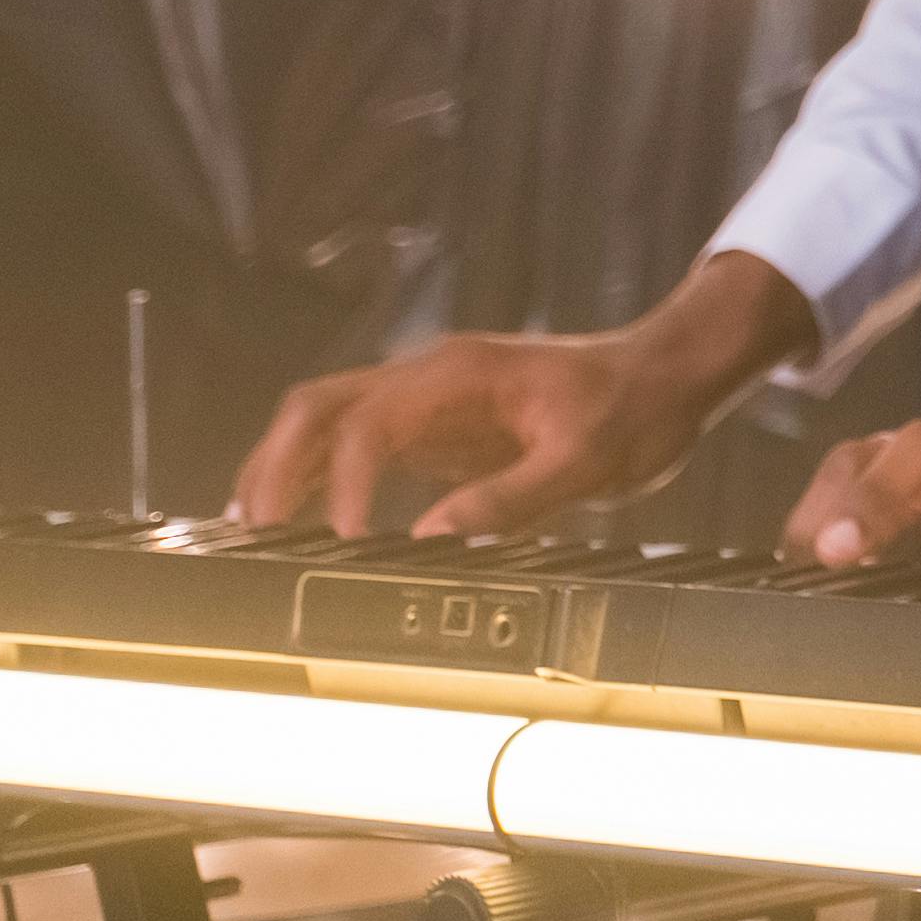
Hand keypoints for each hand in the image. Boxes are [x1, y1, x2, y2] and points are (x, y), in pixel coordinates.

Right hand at [233, 255, 813, 534]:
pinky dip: (317, 483)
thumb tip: (435, 540)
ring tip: (252, 541)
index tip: (348, 549)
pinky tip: (303, 528)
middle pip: (315, 408)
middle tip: (253, 544)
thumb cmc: (638, 407)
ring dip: (281, 474)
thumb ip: (511, 498)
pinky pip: (353, 448)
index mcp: (460, 375)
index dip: (345, 491)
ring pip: (322, 422)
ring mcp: (426, 400)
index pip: (367, 427)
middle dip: (273, 472)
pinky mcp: (433, 428)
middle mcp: (430, 378)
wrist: (668, 372)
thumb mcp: (590, 460)